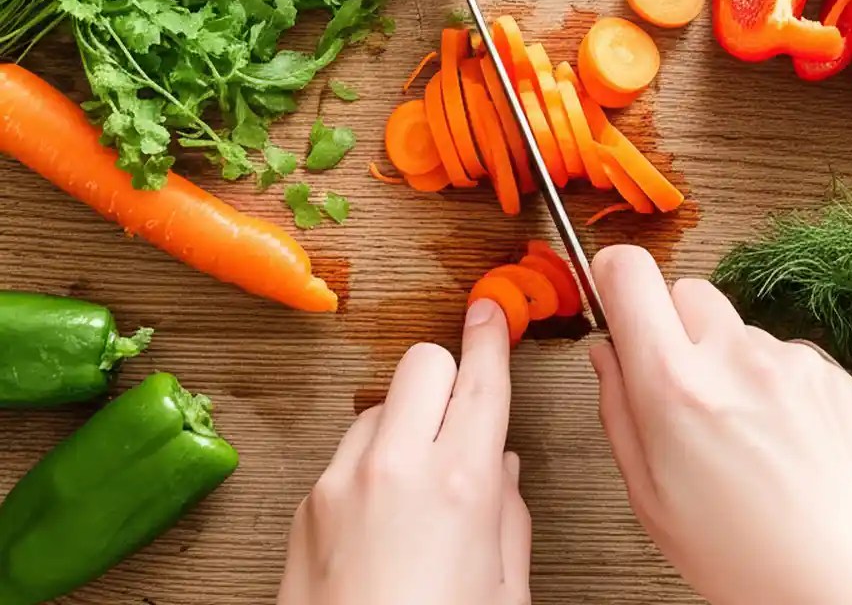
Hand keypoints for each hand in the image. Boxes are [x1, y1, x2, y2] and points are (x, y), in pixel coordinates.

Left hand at [278, 300, 530, 604]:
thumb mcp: (505, 590)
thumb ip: (509, 516)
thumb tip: (502, 468)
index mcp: (460, 484)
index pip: (481, 379)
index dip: (489, 335)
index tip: (490, 311)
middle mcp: (395, 468)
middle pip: (422, 364)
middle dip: (449, 374)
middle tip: (463, 409)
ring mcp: (342, 483)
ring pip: (379, 405)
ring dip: (405, 422)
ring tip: (423, 478)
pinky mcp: (307, 506)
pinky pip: (345, 451)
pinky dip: (370, 461)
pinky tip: (385, 512)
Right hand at [590, 246, 851, 604]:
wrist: (842, 579)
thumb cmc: (742, 555)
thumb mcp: (648, 497)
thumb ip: (617, 411)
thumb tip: (607, 353)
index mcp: (675, 388)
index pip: (629, 274)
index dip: (613, 277)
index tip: (613, 294)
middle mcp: (734, 358)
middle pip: (685, 290)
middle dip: (671, 326)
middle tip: (679, 389)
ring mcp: (789, 361)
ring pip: (736, 328)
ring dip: (726, 361)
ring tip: (740, 436)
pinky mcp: (829, 372)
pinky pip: (781, 354)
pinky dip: (771, 383)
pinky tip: (779, 442)